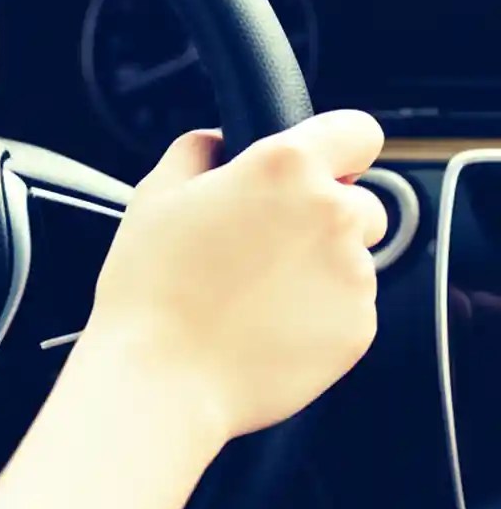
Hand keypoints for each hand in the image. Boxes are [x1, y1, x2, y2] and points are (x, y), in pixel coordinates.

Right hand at [87, 110, 386, 440]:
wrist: (160, 378)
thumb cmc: (150, 288)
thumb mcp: (155, 194)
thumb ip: (199, 148)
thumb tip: (220, 141)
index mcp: (284, 169)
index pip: (357, 130)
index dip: (336, 147)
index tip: (317, 168)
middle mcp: (331, 214)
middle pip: (360, 202)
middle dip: (322, 218)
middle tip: (263, 245)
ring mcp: (352, 275)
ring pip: (352, 259)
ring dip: (315, 268)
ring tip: (252, 293)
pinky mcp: (358, 328)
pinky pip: (347, 308)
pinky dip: (315, 314)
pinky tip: (263, 324)